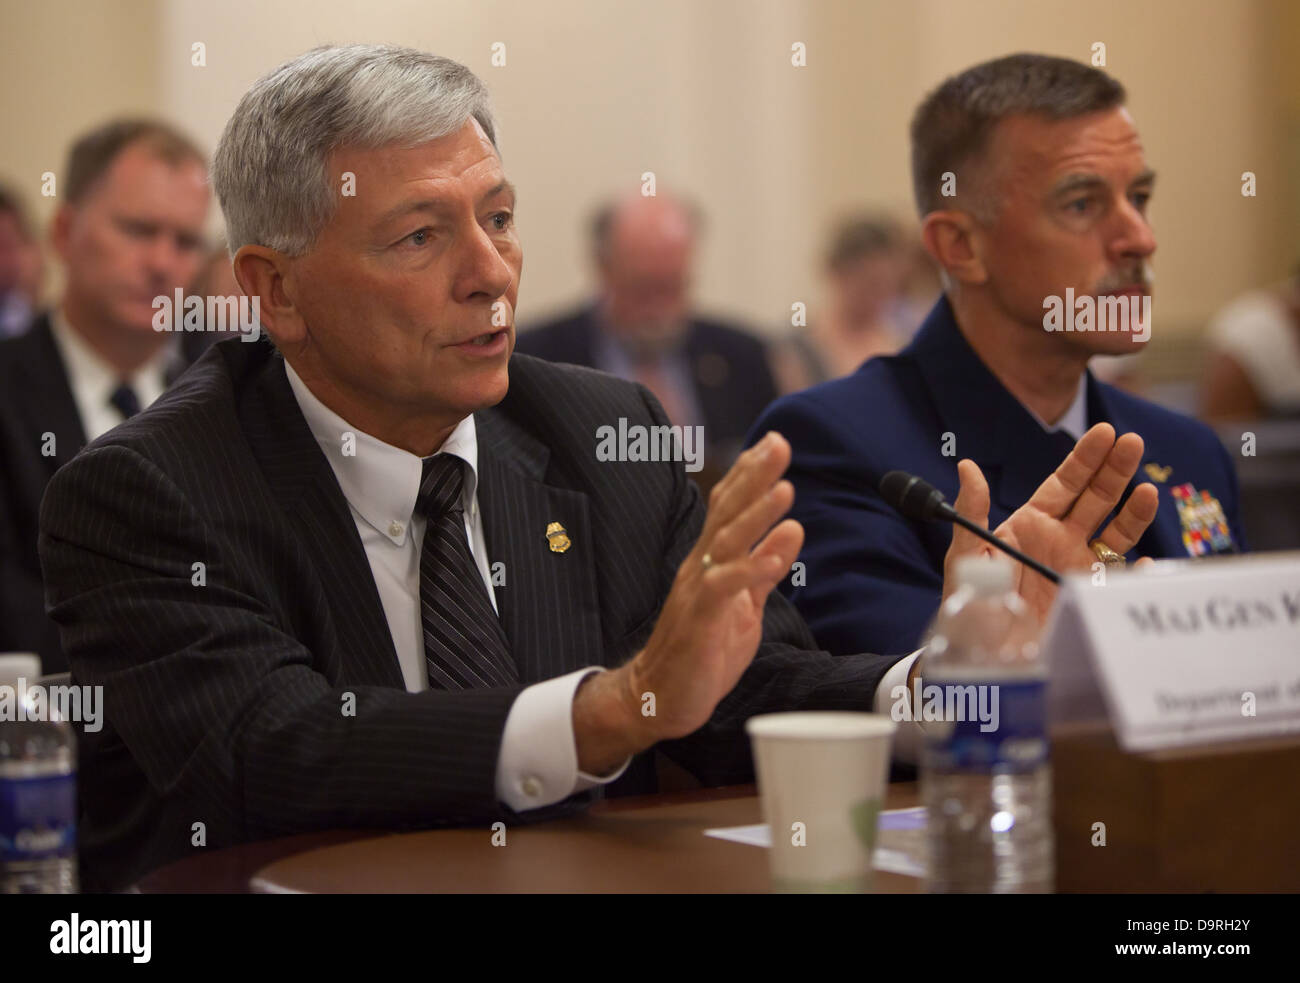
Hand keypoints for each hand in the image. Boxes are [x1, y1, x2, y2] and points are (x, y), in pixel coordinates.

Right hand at [572, 431, 802, 773]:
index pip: (728, 509)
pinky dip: (756, 564)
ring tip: (785, 487)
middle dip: (754, 476)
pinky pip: (728, 585)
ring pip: (728, 542)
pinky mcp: (701, 618)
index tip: (772, 443)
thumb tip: (789, 534)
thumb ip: (763, 571)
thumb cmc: (700, 653)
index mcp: (709, 563)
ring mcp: (697, 590)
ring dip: (758, 513)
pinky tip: (782, 546)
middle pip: (727, 512)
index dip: (749, 475)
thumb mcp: (742, 608)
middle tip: (779, 443)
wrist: (658, 697)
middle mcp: (700, 568)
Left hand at [943, 423, 1159, 626]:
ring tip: (1148, 489)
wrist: (979, 654)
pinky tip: (1151, 562)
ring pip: (1115, 532)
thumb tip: (968, 466)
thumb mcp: (965, 555)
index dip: (1085, 458)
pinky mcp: (1090, 597)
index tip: (1105, 432)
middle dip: (1115, 469)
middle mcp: (1061, 541)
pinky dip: (1140, 573)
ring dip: (1134, 510)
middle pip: (1096, 498)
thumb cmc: (968, 603)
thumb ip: (972, 511)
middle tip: (1132, 442)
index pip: (1064, 484)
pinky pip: (1121, 581)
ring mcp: (1079, 567)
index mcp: (1031, 524)